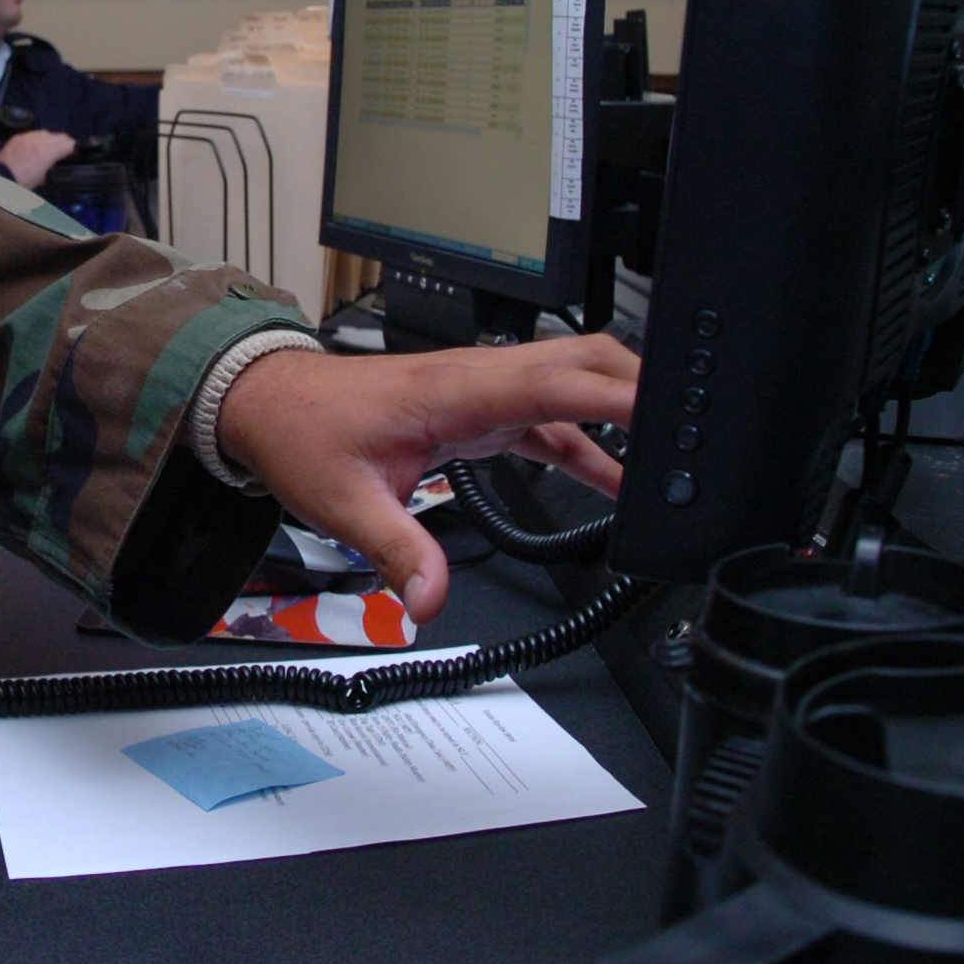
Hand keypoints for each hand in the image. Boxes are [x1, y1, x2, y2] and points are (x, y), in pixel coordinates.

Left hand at [0, 129, 76, 189]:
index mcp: (48, 152)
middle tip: (64, 153)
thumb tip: (59, 163)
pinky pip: (33, 134)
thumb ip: (54, 167)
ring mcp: (28, 136)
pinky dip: (38, 139)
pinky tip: (35, 147)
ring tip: (50, 149)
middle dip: (64, 143)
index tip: (75, 154)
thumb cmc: (23, 182)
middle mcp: (40, 140)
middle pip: (60, 136)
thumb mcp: (43, 179)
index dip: (74, 149)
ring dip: (51, 140)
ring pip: (47, 133)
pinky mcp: (19, 136)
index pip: (69, 143)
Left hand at [215, 336, 640, 623]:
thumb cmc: (303, 434)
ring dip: (623, 408)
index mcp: (457, 389)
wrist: (268, 405)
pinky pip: (551, 417)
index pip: (559, 381)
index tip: (669, 408)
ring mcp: (483, 392)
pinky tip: (618, 480)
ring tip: (676, 451)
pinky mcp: (480, 411)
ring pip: (573, 382)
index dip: (620, 393)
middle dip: (643, 385)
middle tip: (696, 423)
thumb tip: (427, 601)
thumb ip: (395, 553)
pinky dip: (590, 441)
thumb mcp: (344, 503)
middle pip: (584, 362)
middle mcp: (479, 380)